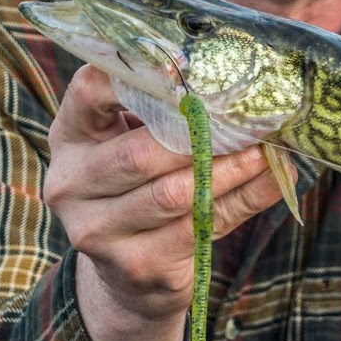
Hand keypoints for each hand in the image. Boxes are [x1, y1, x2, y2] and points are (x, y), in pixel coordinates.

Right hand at [43, 65, 287, 340]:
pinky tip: (271, 181)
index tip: (188, 67)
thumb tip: (232, 79)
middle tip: (250, 117)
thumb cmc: (138, 187)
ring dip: (230, 169)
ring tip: (266, 150)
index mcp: (69, 138)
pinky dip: (244, 200)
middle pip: (140, 153)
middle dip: (202, 134)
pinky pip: (200, 228)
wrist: (126, 273)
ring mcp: (98, 231)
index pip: (90, 91)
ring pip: (174, 194)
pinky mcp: (136, 266)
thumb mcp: (128, 143)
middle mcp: (70, 185)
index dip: (136, 74)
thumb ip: (160, 111)